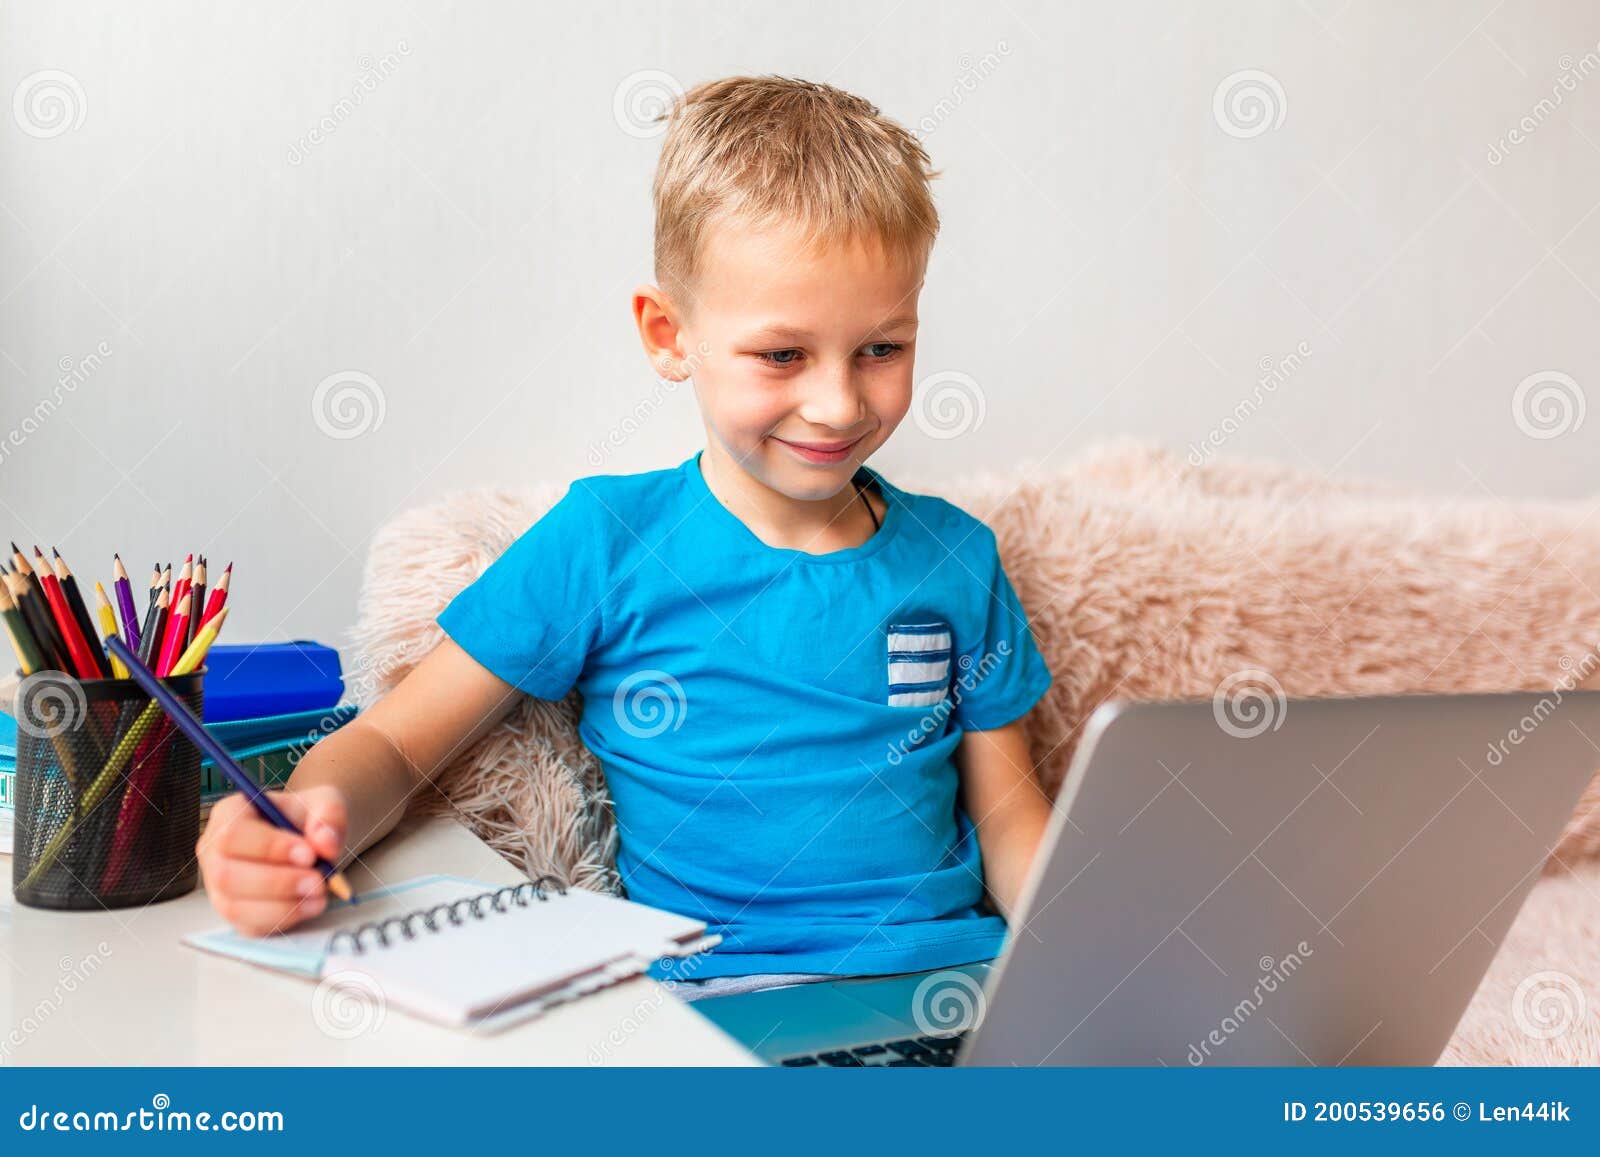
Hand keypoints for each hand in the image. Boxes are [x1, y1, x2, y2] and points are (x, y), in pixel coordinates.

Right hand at [196, 785, 347, 936]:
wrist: (312, 842)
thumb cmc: (309, 819)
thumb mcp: (326, 802)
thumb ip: (329, 814)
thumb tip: (325, 842)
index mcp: (228, 815)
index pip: (233, 834)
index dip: (269, 847)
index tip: (309, 854)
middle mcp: (215, 852)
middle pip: (227, 875)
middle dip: (277, 882)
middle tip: (318, 880)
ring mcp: (220, 887)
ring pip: (235, 907)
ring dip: (282, 905)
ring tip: (320, 893)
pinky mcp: (237, 914)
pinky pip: (251, 926)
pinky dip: (284, 919)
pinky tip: (311, 905)